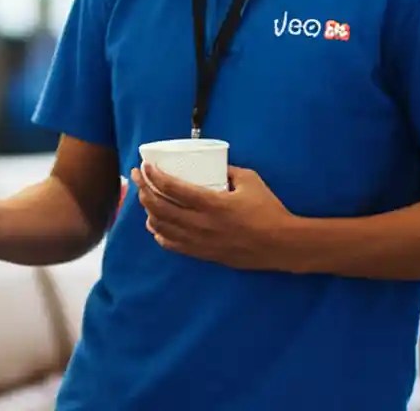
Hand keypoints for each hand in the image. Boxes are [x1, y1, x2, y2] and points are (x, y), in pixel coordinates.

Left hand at [132, 162, 296, 270]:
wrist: (282, 245)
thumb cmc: (268, 210)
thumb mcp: (250, 180)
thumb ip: (230, 170)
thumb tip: (215, 165)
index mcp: (211, 204)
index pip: (172, 188)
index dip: (154, 176)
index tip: (145, 166)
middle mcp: (201, 224)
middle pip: (160, 207)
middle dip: (144, 190)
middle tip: (138, 178)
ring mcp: (200, 242)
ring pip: (162, 227)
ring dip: (149, 212)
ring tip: (145, 200)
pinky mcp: (204, 254)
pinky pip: (173, 245)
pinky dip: (160, 234)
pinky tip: (156, 226)